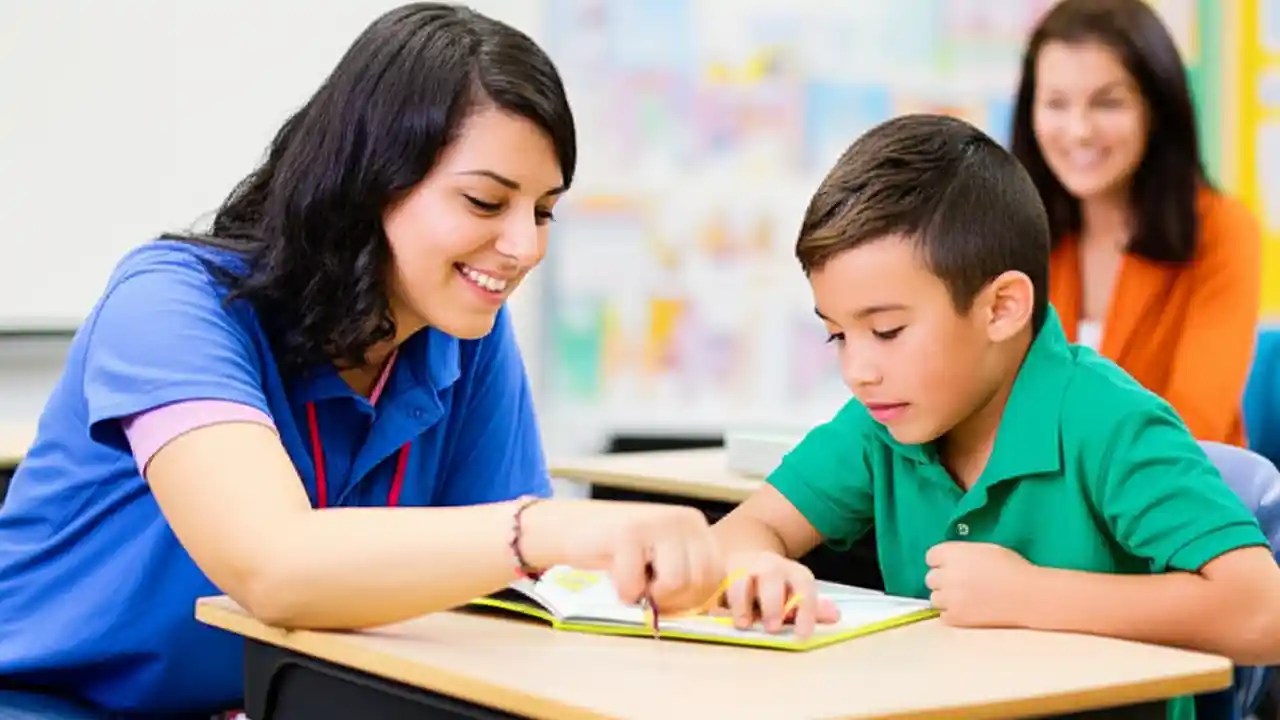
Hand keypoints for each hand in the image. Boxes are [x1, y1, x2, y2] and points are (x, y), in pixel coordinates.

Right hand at [519, 499, 724, 613]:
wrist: (571, 528)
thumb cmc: (619, 552)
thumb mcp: (664, 558)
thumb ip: (687, 574)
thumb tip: (706, 610)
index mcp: (695, 525)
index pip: (716, 576)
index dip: (692, 598)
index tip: (666, 595)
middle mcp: (683, 518)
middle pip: (699, 583)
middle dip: (671, 599)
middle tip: (645, 587)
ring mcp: (657, 522)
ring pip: (675, 584)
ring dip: (648, 595)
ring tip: (632, 578)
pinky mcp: (628, 533)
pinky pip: (635, 586)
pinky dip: (621, 591)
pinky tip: (613, 571)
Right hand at [719, 551, 839, 638]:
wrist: (747, 556)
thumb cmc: (776, 587)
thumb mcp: (797, 594)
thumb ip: (812, 608)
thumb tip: (835, 616)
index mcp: (794, 573)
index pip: (804, 587)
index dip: (805, 611)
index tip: (802, 634)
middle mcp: (769, 567)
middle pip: (771, 578)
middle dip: (772, 603)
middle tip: (772, 627)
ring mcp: (743, 568)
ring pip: (741, 581)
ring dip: (742, 603)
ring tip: (744, 624)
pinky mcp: (721, 575)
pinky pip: (717, 587)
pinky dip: (718, 603)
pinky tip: (718, 616)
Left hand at [924, 541, 1037, 627]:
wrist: (1028, 595)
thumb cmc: (1012, 567)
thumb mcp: (984, 549)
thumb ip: (962, 554)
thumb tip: (951, 561)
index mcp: (952, 553)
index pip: (931, 557)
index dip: (942, 561)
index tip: (953, 566)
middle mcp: (946, 575)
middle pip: (930, 578)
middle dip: (943, 580)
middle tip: (961, 583)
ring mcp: (949, 598)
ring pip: (934, 598)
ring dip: (946, 598)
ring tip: (965, 598)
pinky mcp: (956, 617)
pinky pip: (943, 616)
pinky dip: (952, 614)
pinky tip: (968, 610)